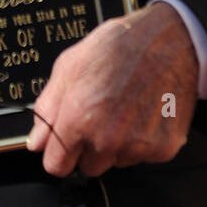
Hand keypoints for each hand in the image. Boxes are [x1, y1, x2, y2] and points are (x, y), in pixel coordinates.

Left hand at [26, 2, 198, 176]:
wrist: (170, 39)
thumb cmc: (120, 46)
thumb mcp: (70, 64)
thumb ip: (47, 107)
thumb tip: (36, 141)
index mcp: (78, 118)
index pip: (57, 166)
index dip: (59, 153)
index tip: (66, 143)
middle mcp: (107, 139)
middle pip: (88, 167)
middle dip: (90, 147)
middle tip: (102, 114)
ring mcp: (137, 146)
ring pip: (117, 162)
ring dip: (118, 144)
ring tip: (125, 107)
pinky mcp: (163, 148)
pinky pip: (144, 157)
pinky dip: (144, 141)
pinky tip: (144, 111)